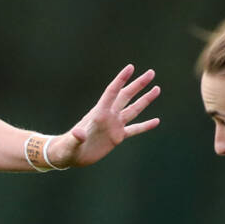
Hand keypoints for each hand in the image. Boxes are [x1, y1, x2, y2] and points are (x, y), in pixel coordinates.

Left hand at [45, 65, 160, 168]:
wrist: (70, 155)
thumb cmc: (67, 148)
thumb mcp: (71, 143)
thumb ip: (76, 138)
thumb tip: (78, 133)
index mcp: (99, 114)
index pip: (112, 92)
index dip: (121, 79)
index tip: (131, 67)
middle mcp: (108, 116)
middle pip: (126, 96)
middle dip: (139, 84)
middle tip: (151, 72)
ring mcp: (114, 126)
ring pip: (133, 110)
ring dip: (145, 100)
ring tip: (157, 88)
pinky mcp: (117, 137)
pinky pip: (134, 129)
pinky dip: (145, 125)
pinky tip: (156, 121)